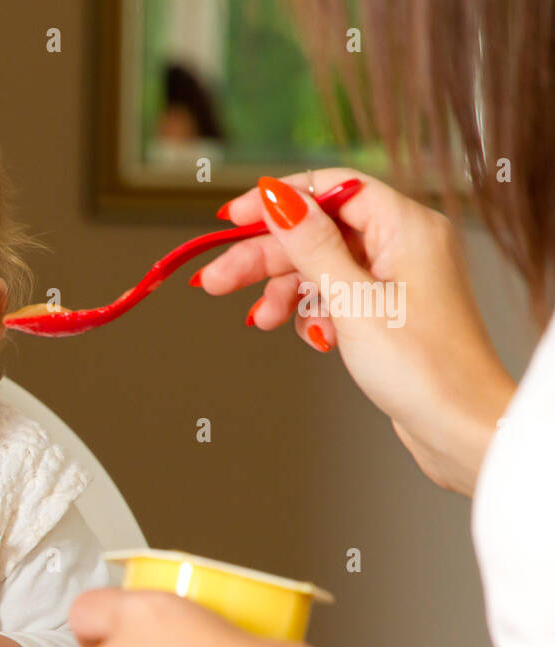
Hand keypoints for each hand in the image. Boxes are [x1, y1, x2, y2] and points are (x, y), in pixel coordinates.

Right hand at [201, 169, 515, 494]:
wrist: (459, 427)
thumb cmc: (424, 367)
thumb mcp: (353, 300)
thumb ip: (312, 245)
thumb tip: (279, 199)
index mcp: (406, 227)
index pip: (332, 188)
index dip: (280, 199)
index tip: (233, 218)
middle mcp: (403, 245)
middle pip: (317, 232)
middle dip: (265, 257)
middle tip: (218, 278)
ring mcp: (395, 279)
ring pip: (320, 268)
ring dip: (283, 291)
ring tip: (259, 319)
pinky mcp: (386, 312)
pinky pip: (334, 296)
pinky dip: (309, 312)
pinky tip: (302, 334)